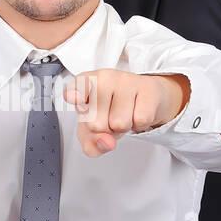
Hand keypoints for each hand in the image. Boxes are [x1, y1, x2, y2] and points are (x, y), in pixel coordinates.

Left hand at [63, 70, 187, 156]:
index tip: (72, 98)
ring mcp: (127, 80)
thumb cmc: (112, 110)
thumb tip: (106, 142)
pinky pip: (140, 120)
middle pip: (96, 124)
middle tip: (110, 117)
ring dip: (123, 127)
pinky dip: (139, 124)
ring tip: (125, 114)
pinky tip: (137, 112)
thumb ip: (91, 143)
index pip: (77, 86)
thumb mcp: (94, 129)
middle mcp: (104, 78)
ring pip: (120, 124)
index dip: (74, 93)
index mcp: (86, 84)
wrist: (145, 97)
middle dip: (105, 130)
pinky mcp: (148, 88)